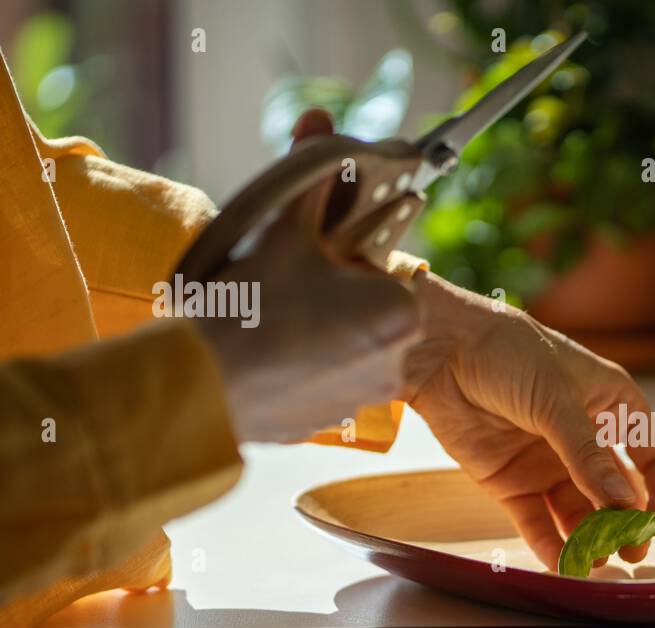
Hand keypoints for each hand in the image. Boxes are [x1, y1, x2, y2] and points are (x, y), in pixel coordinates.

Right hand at [196, 110, 423, 441]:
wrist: (200, 383)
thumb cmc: (250, 303)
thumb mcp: (285, 230)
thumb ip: (311, 175)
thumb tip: (319, 123)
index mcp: (401, 311)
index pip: (377, 272)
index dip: (338, 260)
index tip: (305, 261)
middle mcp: (395, 362)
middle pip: (361, 312)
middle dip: (326, 296)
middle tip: (279, 290)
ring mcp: (361, 399)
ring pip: (338, 348)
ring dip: (309, 333)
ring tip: (265, 321)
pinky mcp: (325, 423)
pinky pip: (314, 383)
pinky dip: (292, 369)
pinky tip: (260, 356)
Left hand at [403, 272, 654, 569]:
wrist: (439, 350)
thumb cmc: (508, 353)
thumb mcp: (556, 400)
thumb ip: (588, 456)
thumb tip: (625, 506)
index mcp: (612, 405)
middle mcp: (586, 439)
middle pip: (620, 493)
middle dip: (627, 525)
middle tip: (629, 551)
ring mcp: (549, 463)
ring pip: (580, 513)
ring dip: (590, 540)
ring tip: (594, 561)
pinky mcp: (512, 483)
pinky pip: (538, 522)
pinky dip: (550, 545)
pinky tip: (561, 563)